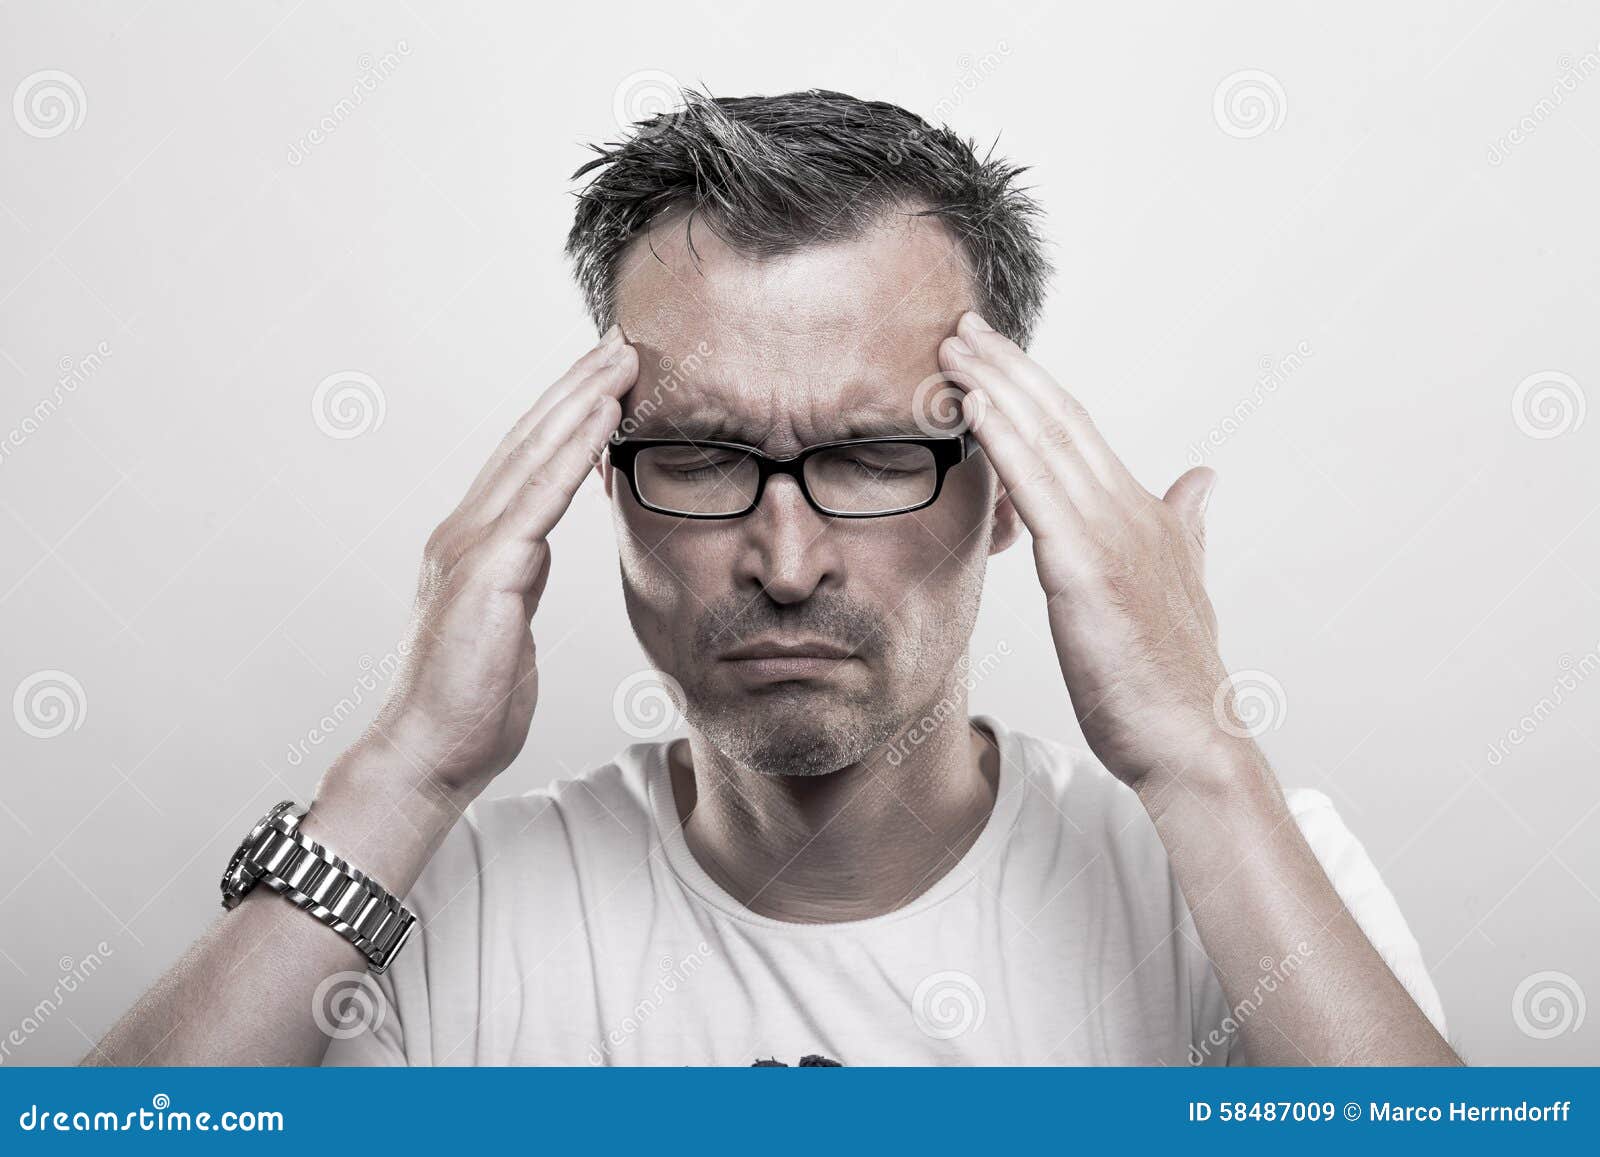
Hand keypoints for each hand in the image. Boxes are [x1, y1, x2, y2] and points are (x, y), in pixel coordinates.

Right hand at [355, 327, 635, 804]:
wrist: (433, 753)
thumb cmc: (472, 703)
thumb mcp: (508, 625)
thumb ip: (519, 582)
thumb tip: (535, 557)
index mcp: (472, 544)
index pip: (524, 462)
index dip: (563, 415)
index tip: (604, 378)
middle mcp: (464, 531)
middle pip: (528, 440)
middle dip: (576, 386)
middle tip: (621, 341)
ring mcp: (470, 546)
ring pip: (534, 453)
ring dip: (582, 399)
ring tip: (623, 358)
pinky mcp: (484, 571)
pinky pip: (539, 496)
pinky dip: (573, 449)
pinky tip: (604, 415)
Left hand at [938, 311, 1253, 792]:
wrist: (1191, 739)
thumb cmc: (1171, 676)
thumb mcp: (1181, 583)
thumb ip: (1187, 526)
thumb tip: (1203, 477)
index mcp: (1140, 513)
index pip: (1079, 430)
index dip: (1035, 385)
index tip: (994, 351)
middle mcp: (1128, 510)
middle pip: (1060, 418)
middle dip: (1008, 368)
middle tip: (961, 326)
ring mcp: (1110, 536)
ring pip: (1047, 440)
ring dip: (997, 388)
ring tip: (954, 348)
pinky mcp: (1089, 569)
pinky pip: (1037, 489)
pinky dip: (1004, 442)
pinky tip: (973, 408)